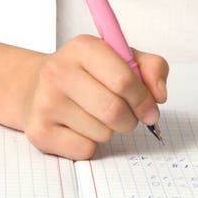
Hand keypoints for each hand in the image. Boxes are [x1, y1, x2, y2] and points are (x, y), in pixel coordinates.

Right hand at [20, 34, 168, 159]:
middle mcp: (59, 71)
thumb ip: (151, 67)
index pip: (123, 79)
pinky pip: (84, 149)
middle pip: (113, 110)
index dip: (144, 98)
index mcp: (83, 47)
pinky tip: (81, 127)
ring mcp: (45, 102)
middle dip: (131, 119)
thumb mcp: (122, 58)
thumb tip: (159, 95)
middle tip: (130, 116)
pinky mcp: (39, 131)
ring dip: (110, 130)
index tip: (150, 107)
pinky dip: (91, 144)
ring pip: (101, 133)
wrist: (39, 86)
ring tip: (98, 115)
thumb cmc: (89, 72)